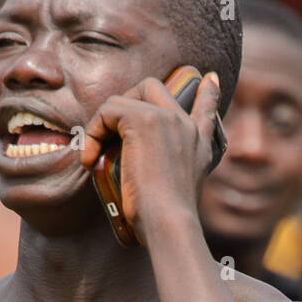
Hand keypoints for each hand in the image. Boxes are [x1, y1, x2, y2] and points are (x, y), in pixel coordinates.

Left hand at [80, 72, 220, 245]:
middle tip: (109, 131)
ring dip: (101, 126)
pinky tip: (91, 160)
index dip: (208, 93)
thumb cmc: (167, 221)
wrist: (170, 222)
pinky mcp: (143, 120)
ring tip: (95, 157)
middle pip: (153, 88)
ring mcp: (166, 118)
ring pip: (123, 100)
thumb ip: (169, 177)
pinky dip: (93, 132)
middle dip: (124, 102)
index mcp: (199, 142)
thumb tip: (146, 181)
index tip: (210, 79)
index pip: (206, 108)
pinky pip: (108, 111)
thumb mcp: (178, 194)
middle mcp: (185, 125)